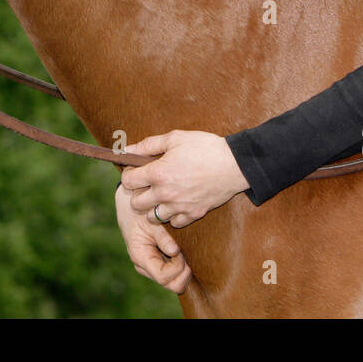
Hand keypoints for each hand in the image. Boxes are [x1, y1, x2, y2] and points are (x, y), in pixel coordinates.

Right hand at [115, 183, 191, 293]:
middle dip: (184, 273)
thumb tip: (175, 251)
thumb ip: (163, 237)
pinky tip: (182, 250)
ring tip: (184, 249)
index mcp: (140, 257)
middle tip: (187, 253)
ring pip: (174, 281)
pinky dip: (181, 265)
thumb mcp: (151, 220)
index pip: (164, 278)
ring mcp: (150, 265)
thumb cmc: (140, 210)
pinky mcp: (156, 261)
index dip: (178, 268)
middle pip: (171, 285)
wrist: (130, 203)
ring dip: (183, 269)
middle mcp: (144, 266)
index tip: (181, 251)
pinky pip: (173, 272)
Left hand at [119, 130, 248, 227]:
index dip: (129, 175)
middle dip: (138, 194)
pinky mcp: (193, 214)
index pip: (128, 182)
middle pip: (136, 204)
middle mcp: (165, 193)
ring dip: (154, 207)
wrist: (235, 164)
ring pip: (153, 217)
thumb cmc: (205, 147)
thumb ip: (148, 144)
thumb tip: (127, 149)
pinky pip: (174, 223)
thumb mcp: (175, 138)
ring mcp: (179, 206)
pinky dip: (173, 215)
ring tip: (162, 195)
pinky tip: (178, 203)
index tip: (136, 172)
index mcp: (158, 173)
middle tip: (148, 185)